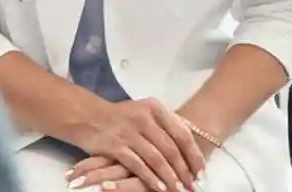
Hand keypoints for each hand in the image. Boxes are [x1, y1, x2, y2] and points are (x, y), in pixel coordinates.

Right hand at [75, 98, 206, 191]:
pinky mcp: (116, 146)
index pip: (181, 133)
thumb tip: (189, 147)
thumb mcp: (145, 112)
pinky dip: (151, 178)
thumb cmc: (121, 117)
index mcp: (155, 108)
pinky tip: (160, 188)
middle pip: (171, 148)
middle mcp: (144, 117)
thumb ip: (164, 125)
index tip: (202, 169)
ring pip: (157, 159)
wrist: (89, 116)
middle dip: (184, 170)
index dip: (193, 153)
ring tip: (180, 189)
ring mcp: (129, 132)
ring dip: (170, 177)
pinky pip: (138, 166)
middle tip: (193, 184)